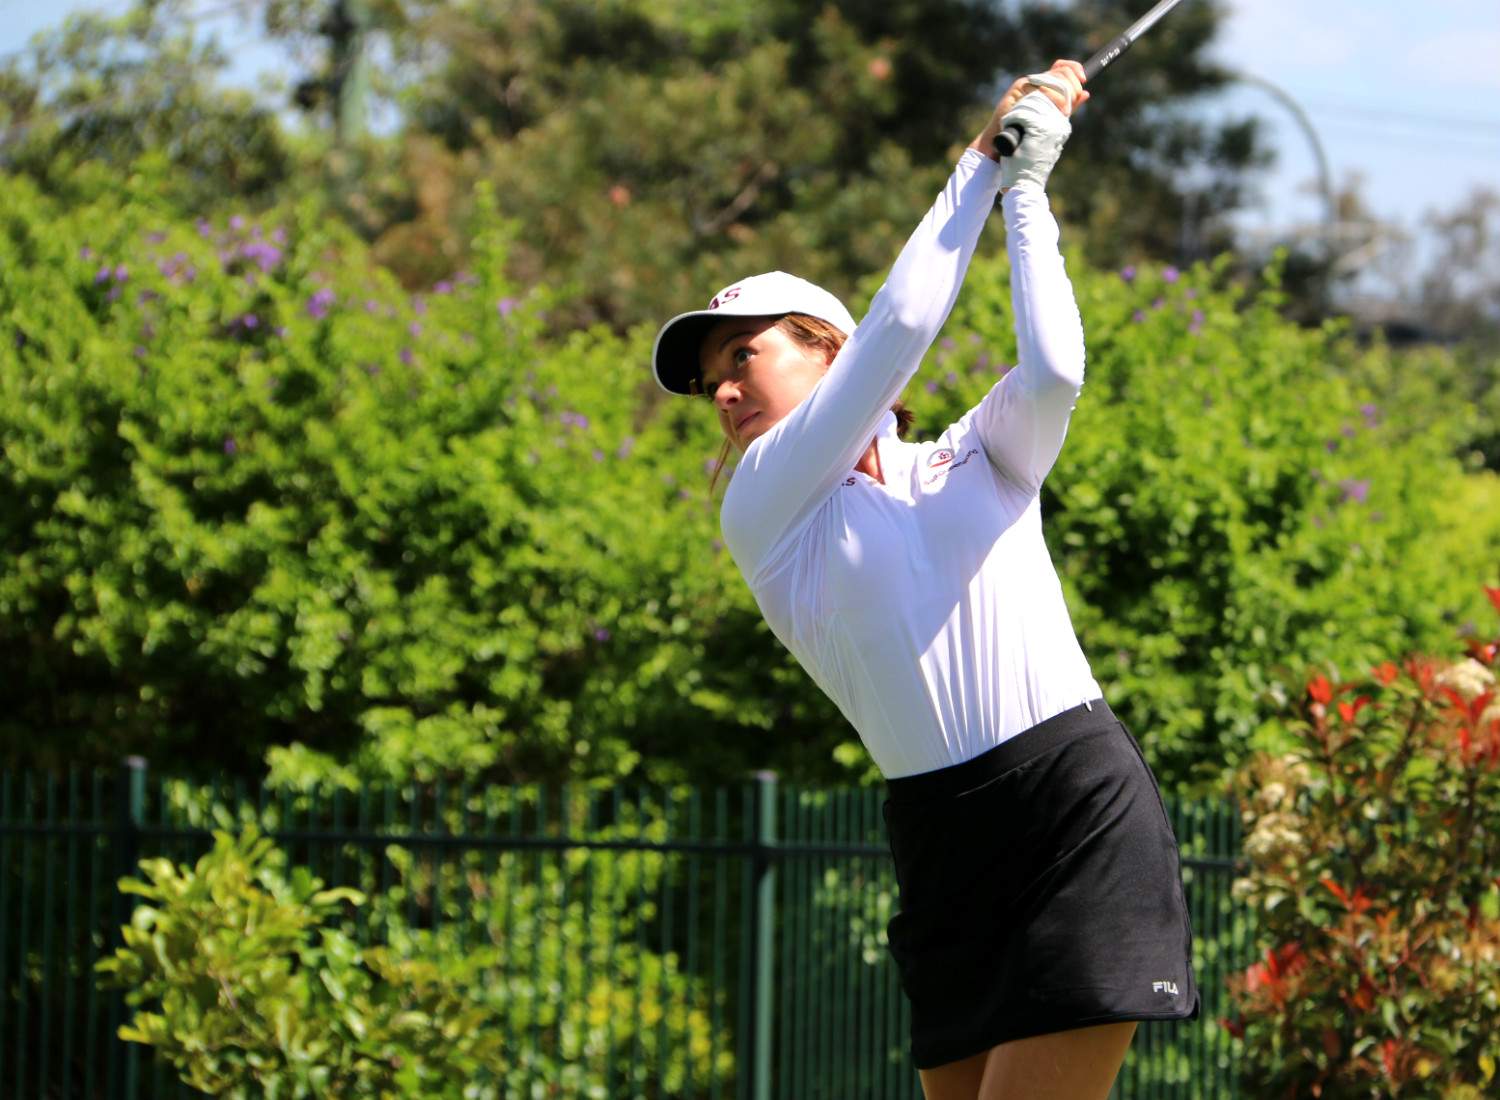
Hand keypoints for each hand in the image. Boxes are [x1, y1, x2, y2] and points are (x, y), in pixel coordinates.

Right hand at [970, 59, 1089, 158]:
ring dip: (1063, 94)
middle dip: (1072, 86)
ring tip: (1062, 111)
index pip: (1063, 67)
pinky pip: (1040, 86)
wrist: (1003, 142)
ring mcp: (1027, 83)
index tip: (1084, 80)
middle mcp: (1037, 81)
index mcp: (1045, 85)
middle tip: (1069, 107)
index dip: (1076, 69)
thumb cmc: (1027, 133)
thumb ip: (1069, 107)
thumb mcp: (1054, 118)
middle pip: (1062, 71)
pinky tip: (1054, 108)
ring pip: (1053, 78)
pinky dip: (1051, 96)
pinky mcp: (1018, 88)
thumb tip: (1086, 93)